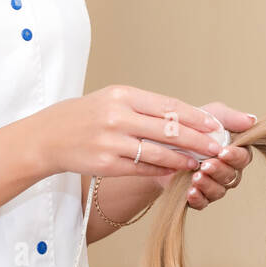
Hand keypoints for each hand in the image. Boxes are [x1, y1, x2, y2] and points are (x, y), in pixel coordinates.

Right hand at [35, 85, 230, 178]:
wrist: (47, 136)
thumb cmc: (87, 116)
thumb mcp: (114, 100)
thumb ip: (146, 109)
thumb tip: (186, 119)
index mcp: (123, 95)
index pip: (169, 106)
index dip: (197, 117)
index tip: (216, 125)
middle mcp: (118, 116)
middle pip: (169, 129)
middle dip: (199, 140)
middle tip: (218, 147)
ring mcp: (111, 141)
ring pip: (159, 152)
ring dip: (183, 159)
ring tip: (200, 163)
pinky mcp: (105, 164)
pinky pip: (142, 169)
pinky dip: (162, 171)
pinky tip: (176, 172)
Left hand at [179, 103, 256, 209]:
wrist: (162, 141)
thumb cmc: (191, 126)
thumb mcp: (210, 116)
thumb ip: (231, 118)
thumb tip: (252, 120)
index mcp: (233, 152)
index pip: (243, 157)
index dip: (235, 156)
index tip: (223, 152)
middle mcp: (226, 170)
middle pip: (232, 176)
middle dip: (219, 171)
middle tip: (207, 165)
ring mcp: (213, 185)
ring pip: (218, 190)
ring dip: (208, 185)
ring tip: (196, 177)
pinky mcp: (197, 196)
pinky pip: (202, 202)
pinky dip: (198, 198)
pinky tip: (191, 192)